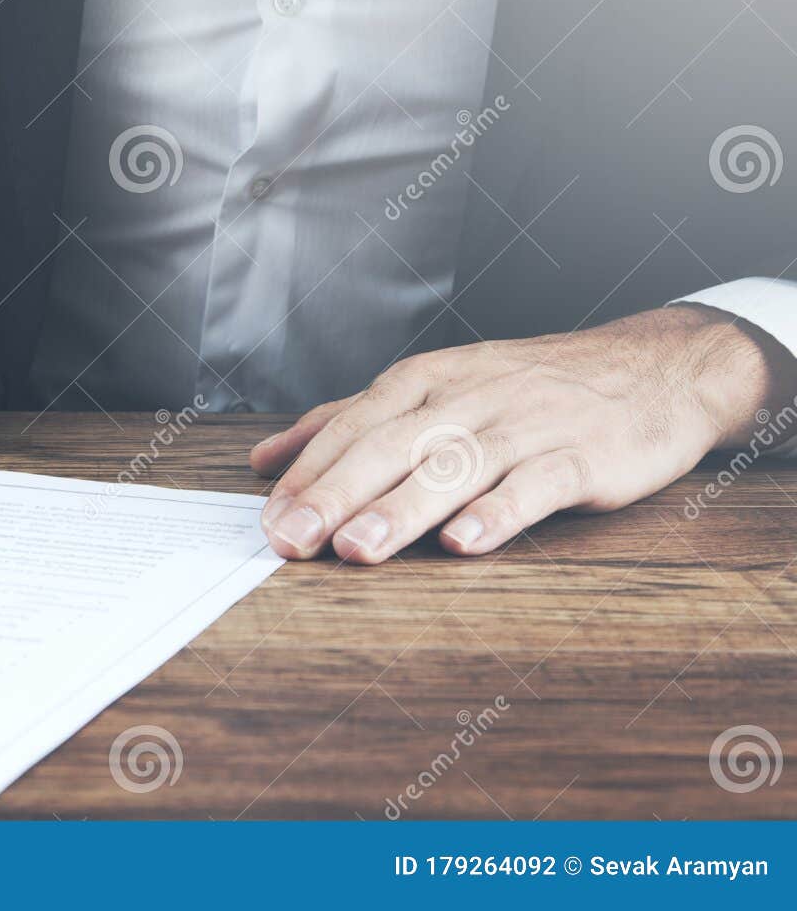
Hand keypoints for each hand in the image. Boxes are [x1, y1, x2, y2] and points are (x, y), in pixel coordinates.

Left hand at [251, 305, 796, 563]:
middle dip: (335, 495)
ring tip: (357, 550)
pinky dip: (498, 512)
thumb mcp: (432, 388)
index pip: (351, 427)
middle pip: (390, 446)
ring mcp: (525, 425)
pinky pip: (535, 485)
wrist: (653, 368)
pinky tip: (465, 542)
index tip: (268, 522)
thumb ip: (348, 421)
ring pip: (453, 466)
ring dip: (401, 510)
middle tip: (291, 540)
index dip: (307, 475)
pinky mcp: (581, 456)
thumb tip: (265, 458)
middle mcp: (466, 397)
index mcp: (424, 381)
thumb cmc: (526, 387)